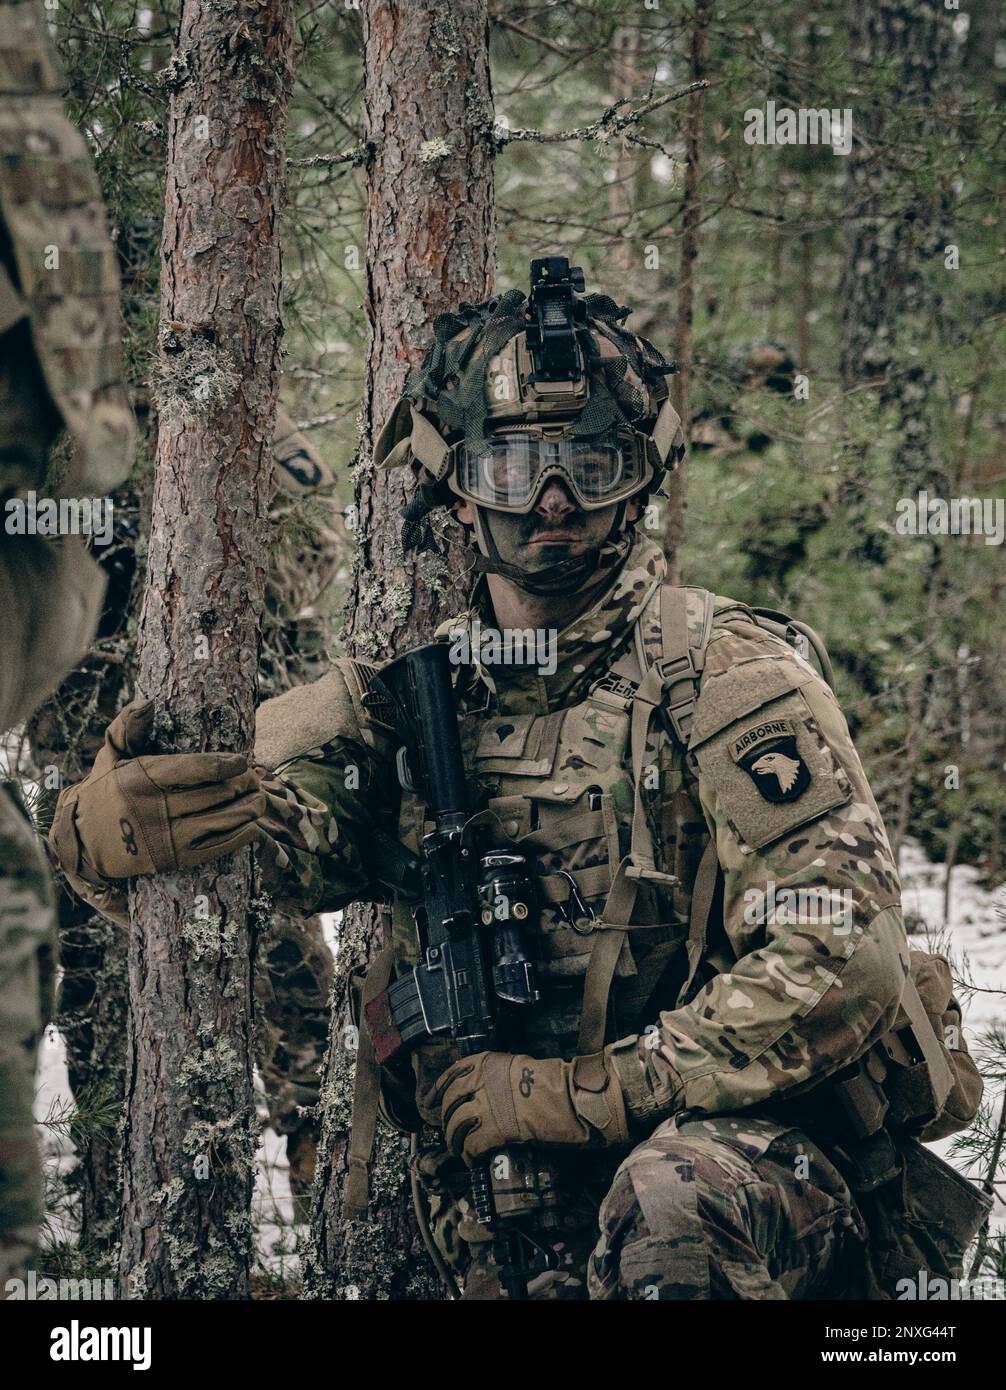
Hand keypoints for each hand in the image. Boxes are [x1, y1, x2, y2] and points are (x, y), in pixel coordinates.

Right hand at [48, 701, 265, 883]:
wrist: (84, 842)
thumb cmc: (106, 791)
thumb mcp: (110, 755)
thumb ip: (128, 726)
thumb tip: (148, 703)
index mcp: (142, 778)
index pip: (195, 769)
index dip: (226, 764)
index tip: (242, 761)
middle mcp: (155, 807)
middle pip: (216, 794)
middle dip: (244, 784)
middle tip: (256, 778)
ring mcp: (166, 836)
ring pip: (222, 820)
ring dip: (249, 809)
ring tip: (260, 799)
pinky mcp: (173, 859)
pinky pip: (217, 847)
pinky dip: (241, 836)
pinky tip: (252, 826)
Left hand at [428, 1049, 629, 1165]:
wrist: (570, 1099)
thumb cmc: (551, 1083)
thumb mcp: (517, 1067)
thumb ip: (493, 1077)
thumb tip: (476, 1094)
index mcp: (487, 1062)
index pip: (451, 1074)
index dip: (436, 1091)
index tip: (428, 1102)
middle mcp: (482, 1081)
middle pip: (450, 1104)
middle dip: (446, 1121)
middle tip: (449, 1132)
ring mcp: (487, 1106)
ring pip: (456, 1127)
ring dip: (455, 1141)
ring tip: (460, 1149)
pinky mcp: (495, 1130)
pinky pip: (471, 1146)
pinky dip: (469, 1156)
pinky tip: (473, 1160)